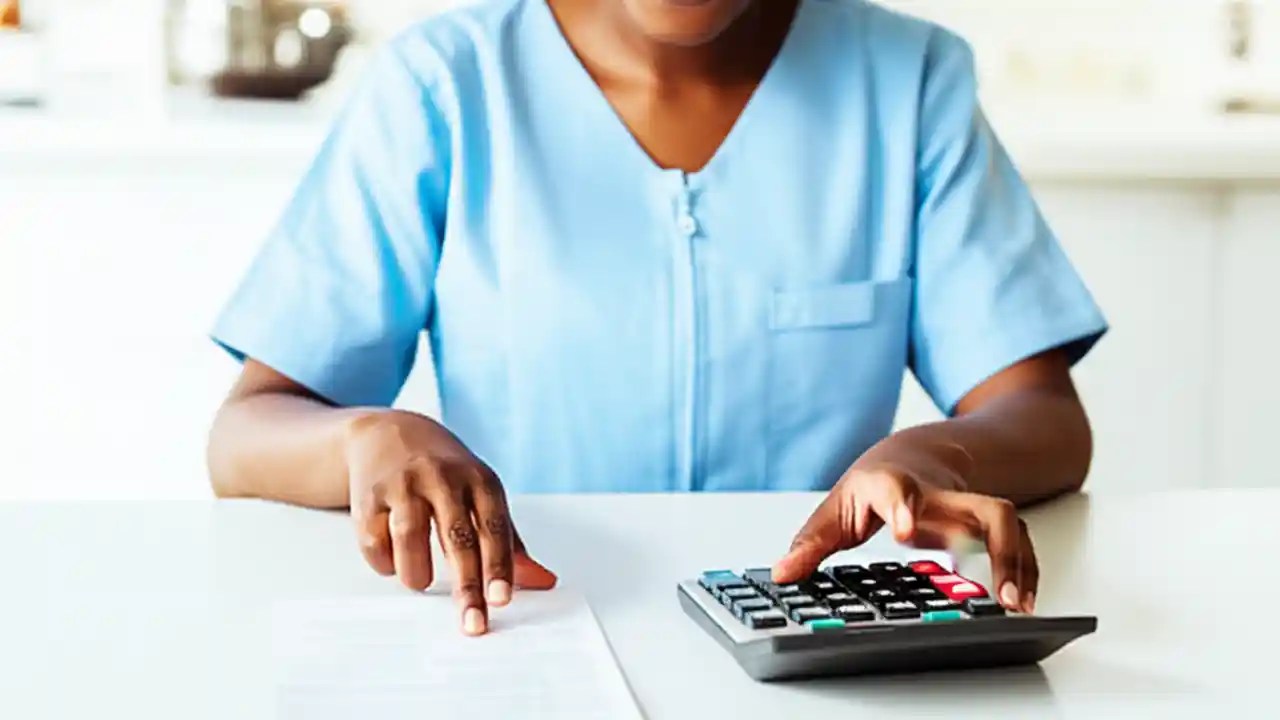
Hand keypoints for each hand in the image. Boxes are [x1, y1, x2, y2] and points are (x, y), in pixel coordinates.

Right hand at [344, 410, 556, 634]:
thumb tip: (543, 581)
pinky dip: (383, 561)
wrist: (386, 431)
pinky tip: (392, 560)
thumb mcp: (482, 494)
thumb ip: (509, 541)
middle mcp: (442, 477)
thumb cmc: (444, 472)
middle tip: (473, 623)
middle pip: (457, 537)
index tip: (501, 599)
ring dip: (416, 571)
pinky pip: (373, 539)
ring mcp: (403, 483)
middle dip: (466, 585)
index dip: (499, 565)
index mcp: (479, 479)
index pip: (494, 527)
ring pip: (409, 535)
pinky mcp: (368, 494)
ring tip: (420, 582)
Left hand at [773, 462, 1037, 613]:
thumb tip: (783, 573)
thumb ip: (811, 543)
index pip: (897, 490)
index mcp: (892, 485)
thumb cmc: (876, 481)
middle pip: (979, 506)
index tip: (905, 531)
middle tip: (993, 589)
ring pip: (1007, 524)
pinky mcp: (987, 522)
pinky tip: (1022, 601)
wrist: (917, 453)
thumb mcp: (836, 508)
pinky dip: (1025, 571)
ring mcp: (968, 505)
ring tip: (1015, 605)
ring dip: (1017, 564)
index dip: (903, 507)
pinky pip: (1019, 543)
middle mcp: (938, 494)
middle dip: (994, 544)